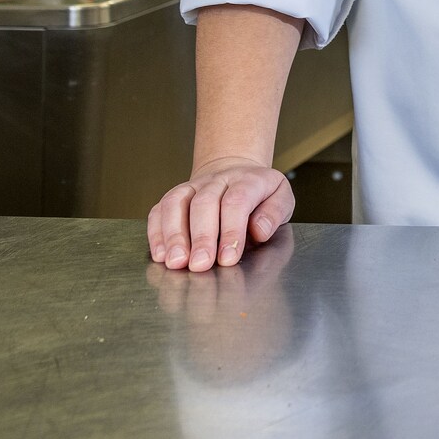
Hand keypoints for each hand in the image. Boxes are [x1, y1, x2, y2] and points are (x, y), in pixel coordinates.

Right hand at [147, 154, 294, 269]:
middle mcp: (218, 180)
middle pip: (204, 203)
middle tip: (200, 265)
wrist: (237, 174)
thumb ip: (275, 213)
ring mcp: (193, 186)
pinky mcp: (174, 197)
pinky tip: (161, 255)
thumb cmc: (261, 196)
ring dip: (174, 236)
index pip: (236, 201)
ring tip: (176, 262)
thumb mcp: (281, 199)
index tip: (228, 258)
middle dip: (201, 237)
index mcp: (248, 179)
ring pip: (176, 204)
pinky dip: (157, 232)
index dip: (231, 230)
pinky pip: (159, 210)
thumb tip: (259, 230)